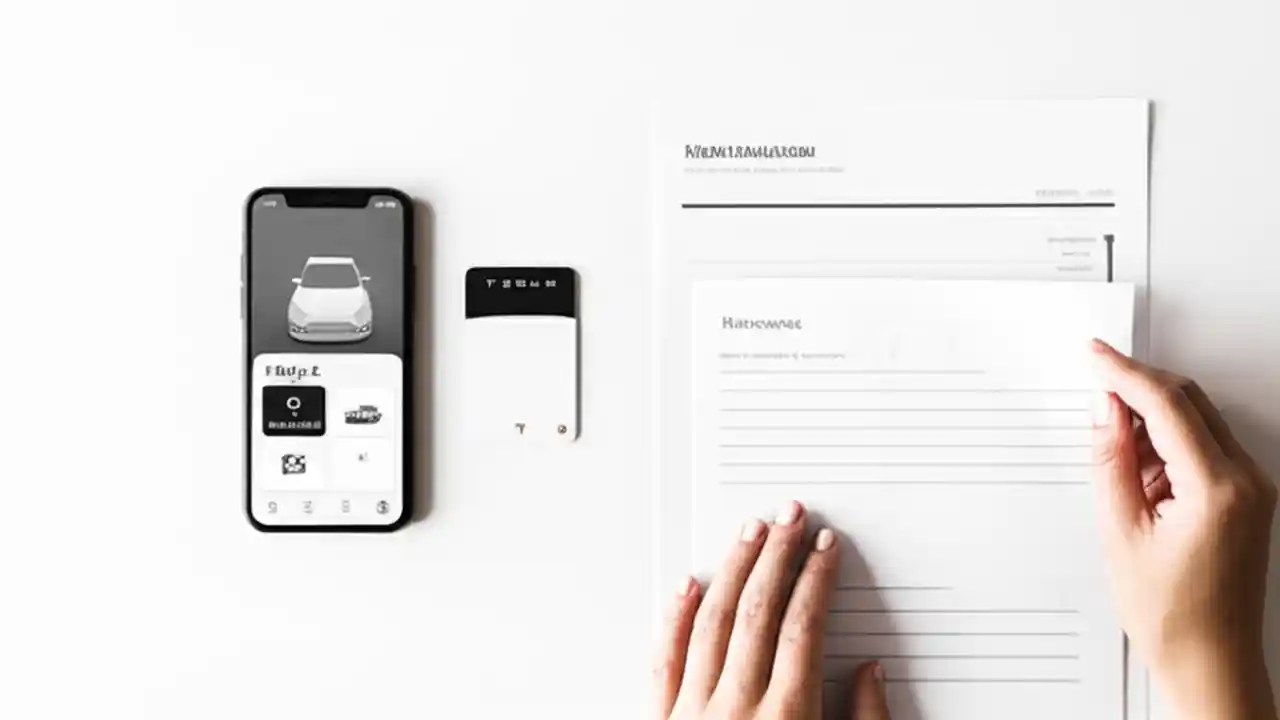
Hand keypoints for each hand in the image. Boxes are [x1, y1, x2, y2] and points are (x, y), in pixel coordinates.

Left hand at [653, 501, 891, 718]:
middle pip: (758, 611)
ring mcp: (695, 713)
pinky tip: (689, 586)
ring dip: (734, 570)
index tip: (824, 548)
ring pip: (713, 623)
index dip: (816, 579)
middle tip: (790, 519)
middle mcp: (737, 709)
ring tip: (750, 533)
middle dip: (778, 555)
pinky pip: (666, 659)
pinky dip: (677, 617)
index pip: (804, 627)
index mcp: (789, 717)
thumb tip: (872, 675)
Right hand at [1090, 340, 1277, 719]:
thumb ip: (1112, 461)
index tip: (1097, 354)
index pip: (1168, 405)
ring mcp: (1253, 487)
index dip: (1125, 373)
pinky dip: (1169, 442)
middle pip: (1190, 402)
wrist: (1209, 658)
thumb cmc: (1170, 613)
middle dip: (1139, 387)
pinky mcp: (1248, 496)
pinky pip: (1205, 446)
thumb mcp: (1120, 531)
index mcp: (1218, 488)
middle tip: (1096, 382)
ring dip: (1153, 416)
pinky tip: (1140, 466)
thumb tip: (1106, 410)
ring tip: (1114, 449)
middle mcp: (1247, 481)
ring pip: (1198, 420)